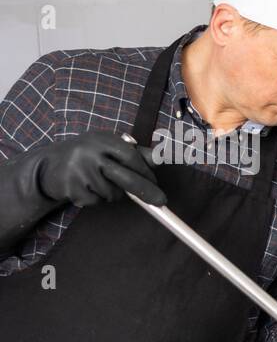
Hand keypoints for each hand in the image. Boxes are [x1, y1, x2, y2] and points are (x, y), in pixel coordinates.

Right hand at [36, 131, 166, 206]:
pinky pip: (98, 201)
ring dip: (112, 193)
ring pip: (113, 193)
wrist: (48, 166)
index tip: (156, 183)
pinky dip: (97, 199)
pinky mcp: (73, 189)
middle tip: (161, 202)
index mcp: (102, 140)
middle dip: (146, 191)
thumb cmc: (87, 156)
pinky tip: (86, 188)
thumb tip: (162, 157)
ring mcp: (80, 172)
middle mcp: (90, 154)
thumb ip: (134, 153)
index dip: (146, 172)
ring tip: (97, 181)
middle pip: (126, 178)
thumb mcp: (108, 147)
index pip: (131, 157)